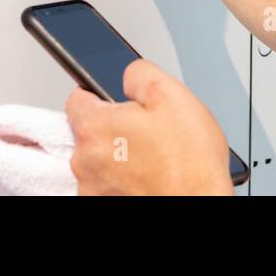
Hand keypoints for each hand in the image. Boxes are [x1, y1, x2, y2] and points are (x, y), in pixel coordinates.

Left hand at [65, 59, 234, 195]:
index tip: (118, 101)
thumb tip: (128, 75)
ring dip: (120, 155)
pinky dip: (124, 178)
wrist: (198, 202)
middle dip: (116, 126)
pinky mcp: (104, 203)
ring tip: (154, 156)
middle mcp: (84, 160)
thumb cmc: (188, 160)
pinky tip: (149, 175)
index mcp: (93, 126)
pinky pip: (108, 182)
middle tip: (149, 129)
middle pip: (91, 130)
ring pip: (100, 158)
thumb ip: (138, 73)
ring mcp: (93, 187)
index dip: (101, 94)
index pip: (77, 97)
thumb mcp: (170, 92)